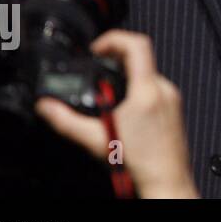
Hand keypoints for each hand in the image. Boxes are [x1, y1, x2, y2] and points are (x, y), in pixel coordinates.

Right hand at [35, 30, 196, 198]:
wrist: (165, 182)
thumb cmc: (139, 164)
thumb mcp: (96, 140)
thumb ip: (66, 121)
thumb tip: (46, 107)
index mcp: (147, 91)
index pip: (137, 44)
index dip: (114, 39)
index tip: (97, 49)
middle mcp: (164, 90)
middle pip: (140, 58)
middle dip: (115, 61)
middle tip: (95, 71)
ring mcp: (172, 99)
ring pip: (147, 74)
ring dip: (125, 77)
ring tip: (105, 93)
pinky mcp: (174, 109)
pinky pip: (155, 88)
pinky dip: (136, 90)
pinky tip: (122, 110)